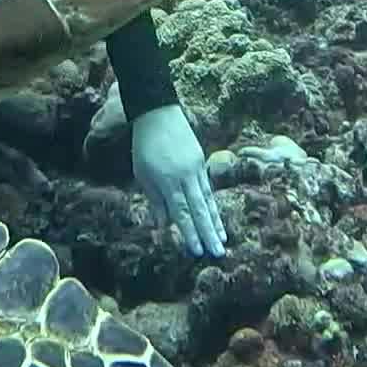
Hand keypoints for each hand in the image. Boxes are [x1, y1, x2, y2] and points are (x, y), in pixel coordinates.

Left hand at [132, 103, 225, 257]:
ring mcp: (195, 169)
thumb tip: (163, 225)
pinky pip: (208, 188)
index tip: (198, 251)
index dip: (190, 232)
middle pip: (200, 209)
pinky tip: (217, 218)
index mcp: (167, 181)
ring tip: (222, 240)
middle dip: (209, 233)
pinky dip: (213, 205)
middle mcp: (185, 177)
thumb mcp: (143, 173)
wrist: (158, 114)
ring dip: (215, 222)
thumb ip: (155, 200)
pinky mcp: (201, 162)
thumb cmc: (144, 146)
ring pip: (208, 200)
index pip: (181, 212)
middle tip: (219, 253)